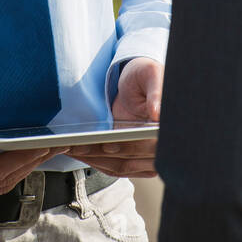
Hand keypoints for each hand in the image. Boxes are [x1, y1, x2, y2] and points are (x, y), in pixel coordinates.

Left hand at [64, 58, 162, 177]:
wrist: (137, 81)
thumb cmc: (146, 74)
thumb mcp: (152, 75)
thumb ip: (157, 92)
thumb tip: (157, 114)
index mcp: (167, 129)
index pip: (150, 146)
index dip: (129, 147)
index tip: (108, 145)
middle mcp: (159, 147)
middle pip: (131, 159)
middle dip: (103, 154)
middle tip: (80, 146)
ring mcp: (145, 155)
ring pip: (121, 166)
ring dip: (96, 160)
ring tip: (73, 149)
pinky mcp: (132, 157)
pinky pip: (116, 166)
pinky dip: (97, 162)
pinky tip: (81, 154)